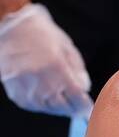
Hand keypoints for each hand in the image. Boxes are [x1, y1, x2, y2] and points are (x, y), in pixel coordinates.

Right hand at [0, 3, 93, 117]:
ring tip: (62, 102)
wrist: (11, 27)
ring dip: (57, 108)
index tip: (88, 108)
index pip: (77, 98)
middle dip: (73, 109)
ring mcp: (26, 88)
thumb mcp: (68, 50)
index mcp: (58, 69)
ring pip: (47, 109)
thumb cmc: (43, 35)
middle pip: (63, 107)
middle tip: (77, 108)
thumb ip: (79, 72)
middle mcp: (41, 81)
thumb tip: (84, 91)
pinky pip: (32, 106)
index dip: (85, 106)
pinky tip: (45, 98)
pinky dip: (41, 105)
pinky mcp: (14, 91)